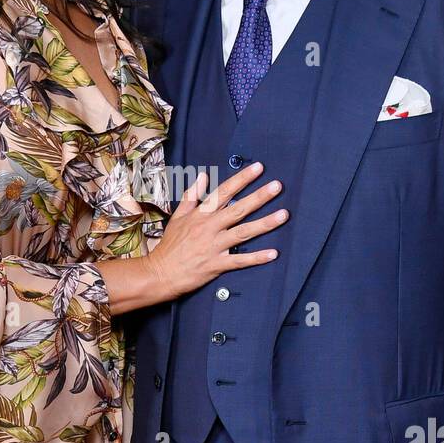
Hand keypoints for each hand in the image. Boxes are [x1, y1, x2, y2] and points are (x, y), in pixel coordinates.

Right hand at [147, 161, 287, 299]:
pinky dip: (257, 258)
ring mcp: (214, 246)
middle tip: (277, 186)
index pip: (224, 192)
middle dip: (259, 197)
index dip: (241, 180)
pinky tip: (273, 253)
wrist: (160, 273)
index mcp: (200, 215)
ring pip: (244, 232)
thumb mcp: (177, 217)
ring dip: (265, 223)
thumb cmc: (169, 246)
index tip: (258, 169)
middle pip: (238, 209)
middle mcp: (209, 228)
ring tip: (283, 214)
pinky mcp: (216, 265)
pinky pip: (240, 260)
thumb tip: (203, 177)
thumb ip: (192, 196)